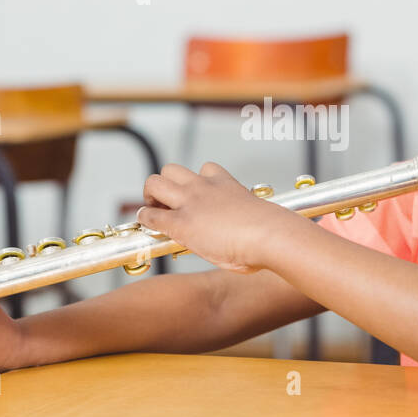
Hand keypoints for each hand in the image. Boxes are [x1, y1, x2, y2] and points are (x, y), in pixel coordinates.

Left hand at [137, 161, 297, 273]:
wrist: (269, 235)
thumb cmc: (270, 234)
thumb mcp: (256, 218)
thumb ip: (246, 224)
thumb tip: (249, 247)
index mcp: (225, 184)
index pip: (205, 169)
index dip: (195, 183)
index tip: (196, 199)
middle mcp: (203, 187)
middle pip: (170, 169)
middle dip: (164, 185)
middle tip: (167, 204)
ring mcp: (190, 202)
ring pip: (154, 182)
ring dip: (151, 196)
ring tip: (156, 212)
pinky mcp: (180, 223)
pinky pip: (151, 215)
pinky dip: (147, 219)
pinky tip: (150, 228)